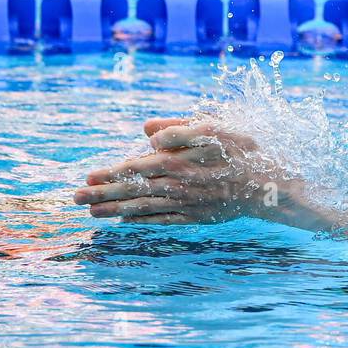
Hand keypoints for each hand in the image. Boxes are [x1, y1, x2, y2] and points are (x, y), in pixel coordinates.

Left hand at [74, 116, 278, 224]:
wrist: (271, 184)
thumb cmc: (243, 148)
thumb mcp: (215, 126)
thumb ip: (179, 128)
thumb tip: (147, 134)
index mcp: (180, 162)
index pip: (137, 168)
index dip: (111, 173)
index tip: (89, 177)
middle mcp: (179, 186)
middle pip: (134, 191)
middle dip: (103, 195)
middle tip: (76, 199)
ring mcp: (186, 205)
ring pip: (144, 208)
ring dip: (116, 210)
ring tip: (92, 213)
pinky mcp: (197, 218)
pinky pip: (163, 221)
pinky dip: (143, 222)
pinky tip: (125, 222)